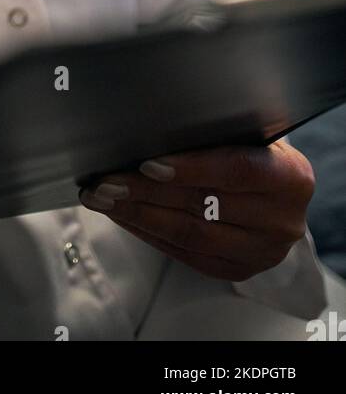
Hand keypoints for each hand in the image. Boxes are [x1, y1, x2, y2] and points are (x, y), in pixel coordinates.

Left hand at [78, 139, 314, 281]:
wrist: (280, 191)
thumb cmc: (254, 151)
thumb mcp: (248, 133)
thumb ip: (214, 132)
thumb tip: (151, 124)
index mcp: (290, 177)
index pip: (236, 170)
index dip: (190, 167)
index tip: (146, 163)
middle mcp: (281, 220)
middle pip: (203, 206)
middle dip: (145, 192)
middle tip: (105, 182)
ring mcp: (261, 251)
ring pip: (189, 234)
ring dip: (138, 215)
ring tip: (103, 199)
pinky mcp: (238, 269)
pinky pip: (185, 253)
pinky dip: (148, 232)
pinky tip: (124, 216)